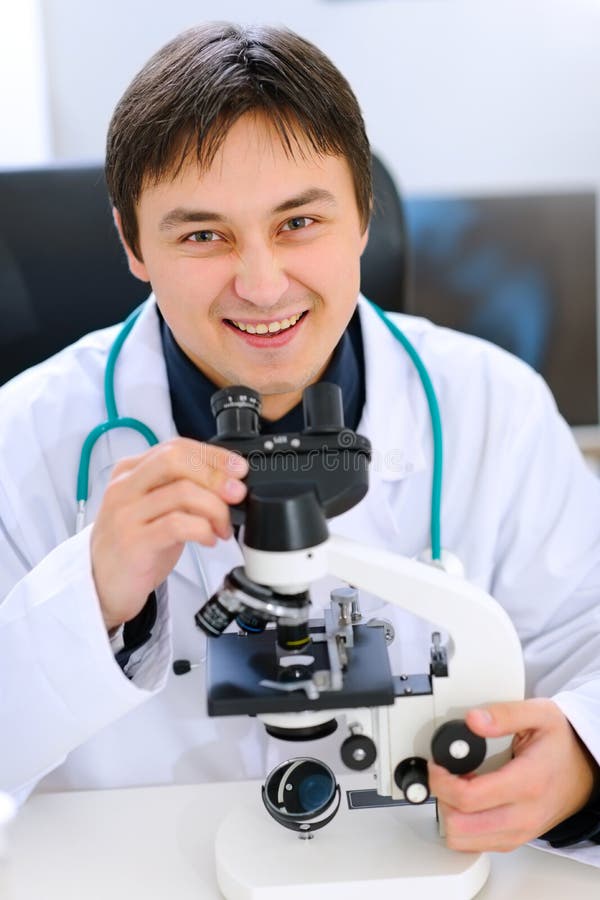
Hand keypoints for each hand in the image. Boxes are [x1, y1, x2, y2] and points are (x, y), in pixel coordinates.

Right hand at [90, 437, 247, 630]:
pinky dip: (202, 529)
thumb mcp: (156, 508)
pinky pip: (177, 525)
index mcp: (130, 472)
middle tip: (237, 493)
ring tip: (223, 527)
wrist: (103, 585)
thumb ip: (182, 488)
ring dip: (215, 508)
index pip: (175, 447)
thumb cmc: (135, 544)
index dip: (213, 455)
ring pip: (182, 492)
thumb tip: (228, 481)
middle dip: (215, 474)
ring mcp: (125, 514)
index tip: (238, 469)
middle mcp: (124, 487)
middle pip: (175, 460)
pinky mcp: (133, 543)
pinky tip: (209, 539)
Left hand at [428, 699, 597, 851]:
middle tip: (445, 776)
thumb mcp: (540, 714)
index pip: (469, 798)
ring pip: (465, 841)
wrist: (583, 770)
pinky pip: (476, 845)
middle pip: (460, 826)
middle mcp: (523, 815)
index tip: (438, 765)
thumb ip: (505, 713)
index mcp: (527, 783)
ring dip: (450, 815)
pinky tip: (467, 804)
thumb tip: (474, 719)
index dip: (442, 780)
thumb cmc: (561, 744)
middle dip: (442, 798)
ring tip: (456, 788)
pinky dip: (463, 826)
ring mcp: (519, 831)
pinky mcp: (515, 839)